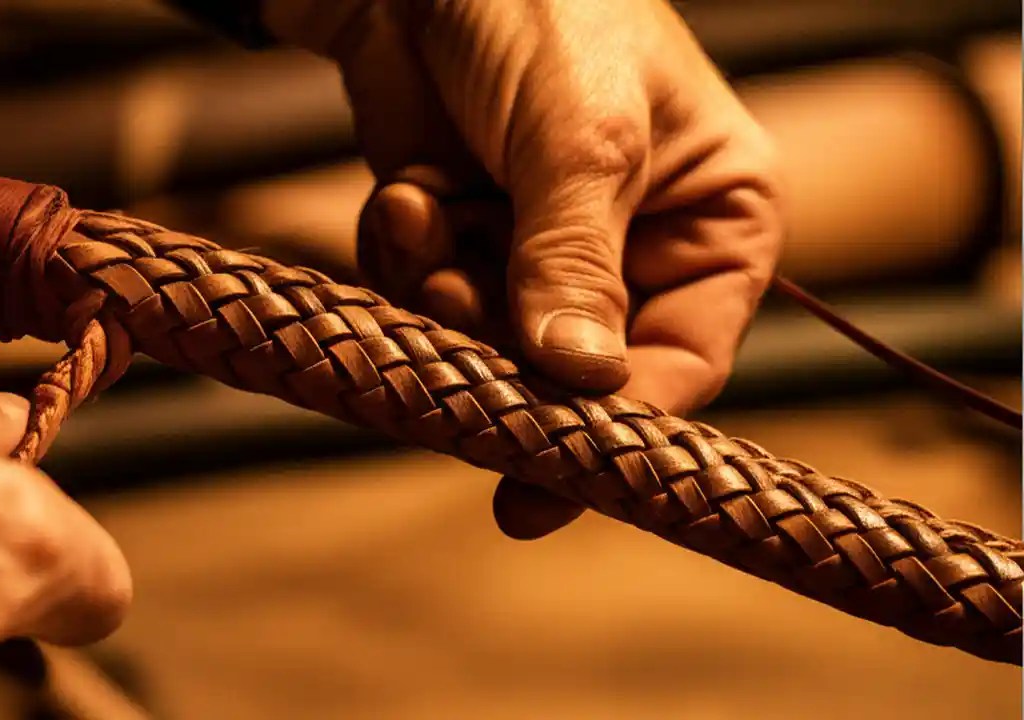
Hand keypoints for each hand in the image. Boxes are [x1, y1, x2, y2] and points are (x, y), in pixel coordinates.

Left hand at [263, 0, 783, 538]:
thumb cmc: (544, 4)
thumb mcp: (580, 134)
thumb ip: (578, 261)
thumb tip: (581, 384)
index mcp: (713, 218)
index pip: (682, 361)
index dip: (616, 425)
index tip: (544, 478)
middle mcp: (633, 244)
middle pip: (575, 369)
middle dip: (503, 350)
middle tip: (455, 326)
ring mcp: (537, 243)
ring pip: (488, 339)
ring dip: (443, 295)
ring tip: (428, 219)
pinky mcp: (460, 231)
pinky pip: (428, 295)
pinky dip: (405, 257)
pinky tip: (405, 196)